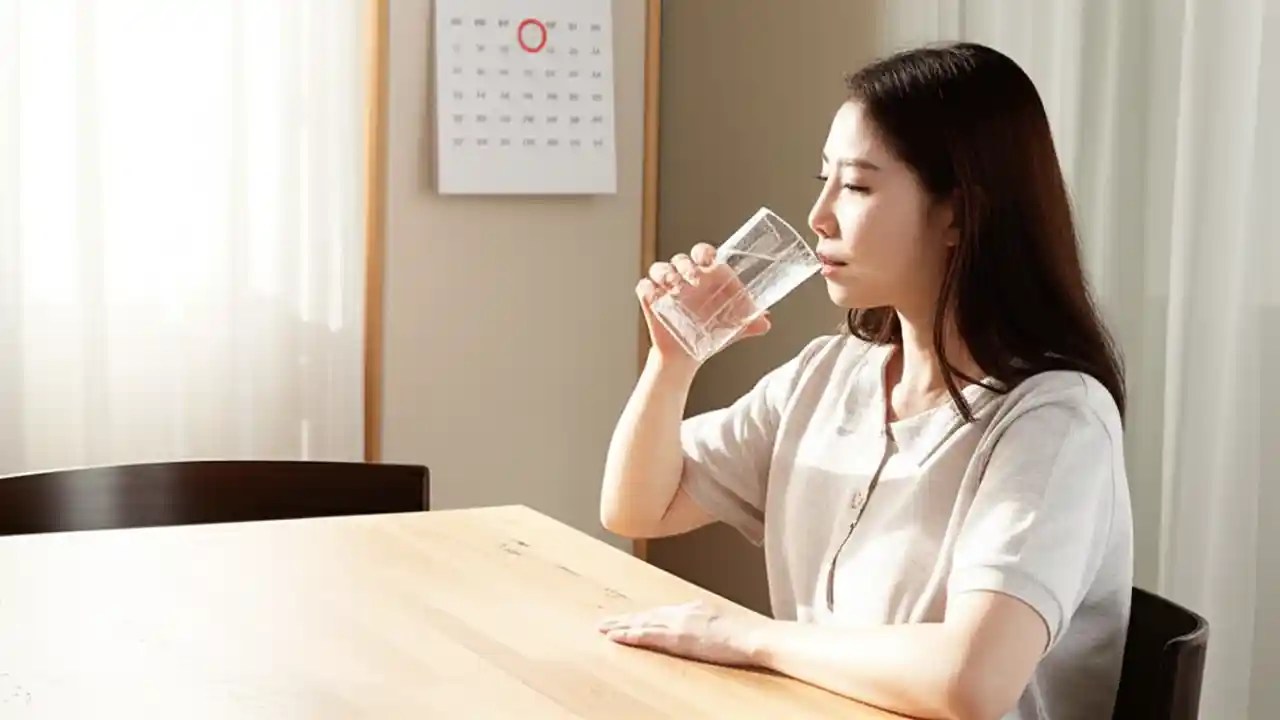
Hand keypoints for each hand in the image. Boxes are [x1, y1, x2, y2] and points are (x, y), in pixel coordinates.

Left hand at [598, 600, 771, 666]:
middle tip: (605, 622)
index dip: (643, 616)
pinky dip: (629, 636)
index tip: (629, 618)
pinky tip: (616, 637)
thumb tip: (705, 627)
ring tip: (603, 629)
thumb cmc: (748, 633)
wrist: (754, 636)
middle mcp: (683, 611)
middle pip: (648, 615)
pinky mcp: (677, 637)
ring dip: (621, 626)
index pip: (662, 612)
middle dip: (626, 618)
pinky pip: (647, 636)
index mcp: (695, 607)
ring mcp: (679, 623)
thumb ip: (710, 623)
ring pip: (642, 623)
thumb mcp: (724, 622)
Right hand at [637, 244, 771, 363]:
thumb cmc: (711, 334)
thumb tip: (766, 321)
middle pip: (680, 259)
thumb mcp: (734, 328)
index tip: (708, 260)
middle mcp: (684, 278)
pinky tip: (656, 298)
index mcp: (705, 277)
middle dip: (686, 265)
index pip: (702, 253)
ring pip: (659, 268)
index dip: (704, 252)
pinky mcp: (649, 301)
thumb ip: (752, 323)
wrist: (688, 356)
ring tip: (675, 288)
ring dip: (666, 274)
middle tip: (694, 280)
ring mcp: (665, 289)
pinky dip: (648, 290)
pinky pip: (643, 287)